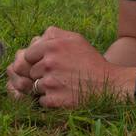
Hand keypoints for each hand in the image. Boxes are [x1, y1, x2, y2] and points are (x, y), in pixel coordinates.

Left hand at [7, 26, 128, 108]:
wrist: (107, 85)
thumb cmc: (90, 61)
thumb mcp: (75, 39)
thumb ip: (54, 35)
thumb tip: (34, 40)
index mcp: (53, 45)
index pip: (28, 54)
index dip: (36, 60)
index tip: (48, 64)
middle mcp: (49, 62)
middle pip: (31, 71)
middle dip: (41, 74)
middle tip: (59, 75)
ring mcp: (50, 82)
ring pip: (35, 86)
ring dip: (46, 88)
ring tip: (63, 85)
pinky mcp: (53, 99)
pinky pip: (41, 100)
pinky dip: (50, 100)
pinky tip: (64, 95)